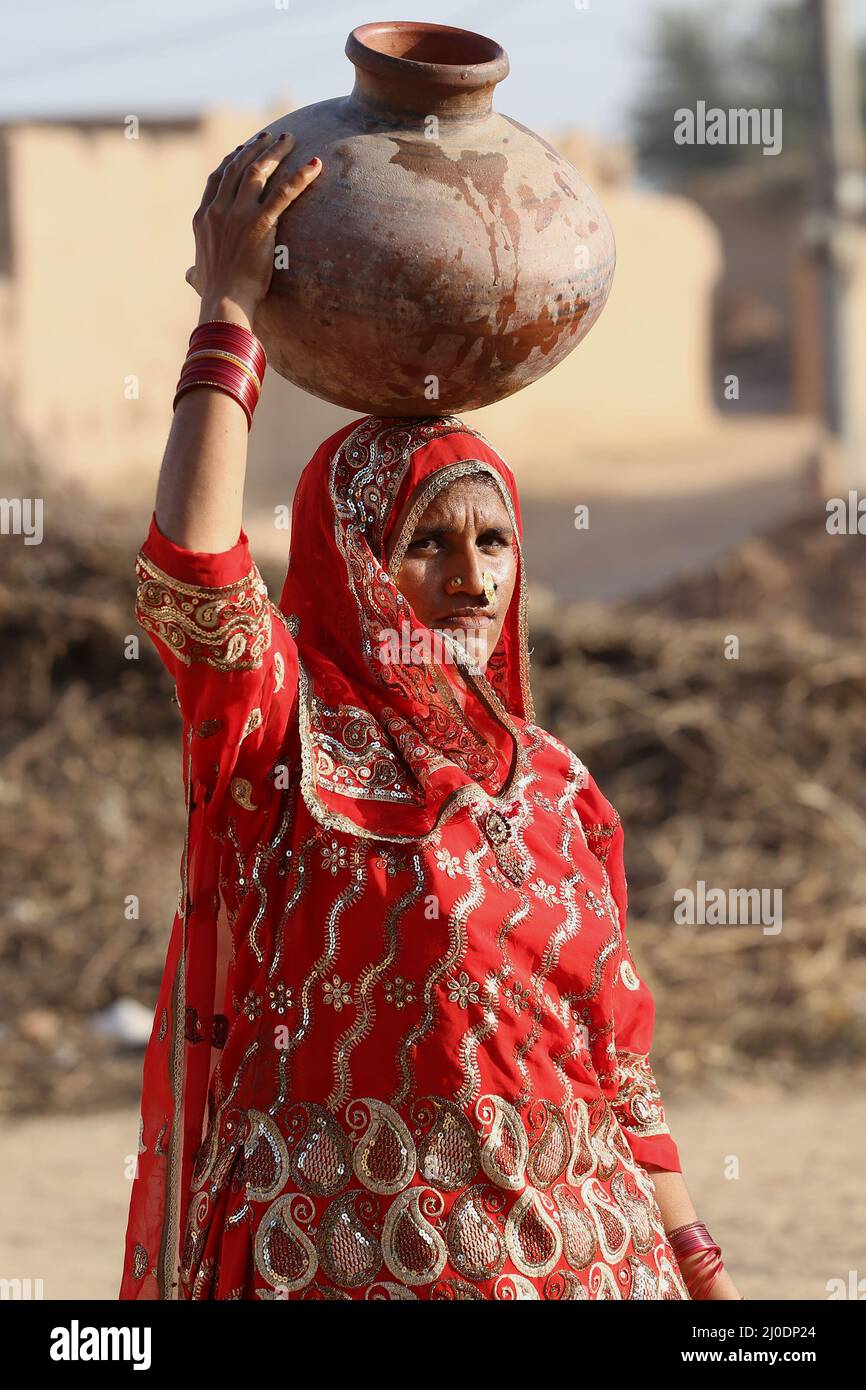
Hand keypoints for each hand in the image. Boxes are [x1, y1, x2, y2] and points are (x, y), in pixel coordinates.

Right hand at [185, 130, 321, 328]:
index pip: (218, 178)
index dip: (232, 160)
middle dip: (255, 148)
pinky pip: (284, 194)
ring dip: (275, 152)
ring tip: (289, 139)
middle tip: (270, 136)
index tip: (243, 148)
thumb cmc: (214, 296)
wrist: (223, 304)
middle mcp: (218, 210)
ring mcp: (238, 215)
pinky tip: (315, 164)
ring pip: (258, 172)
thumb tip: (190, 275)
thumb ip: (196, 270)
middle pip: (238, 168)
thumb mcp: (199, 277)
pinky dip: (301, 176)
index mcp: (203, 218)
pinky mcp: (260, 225)